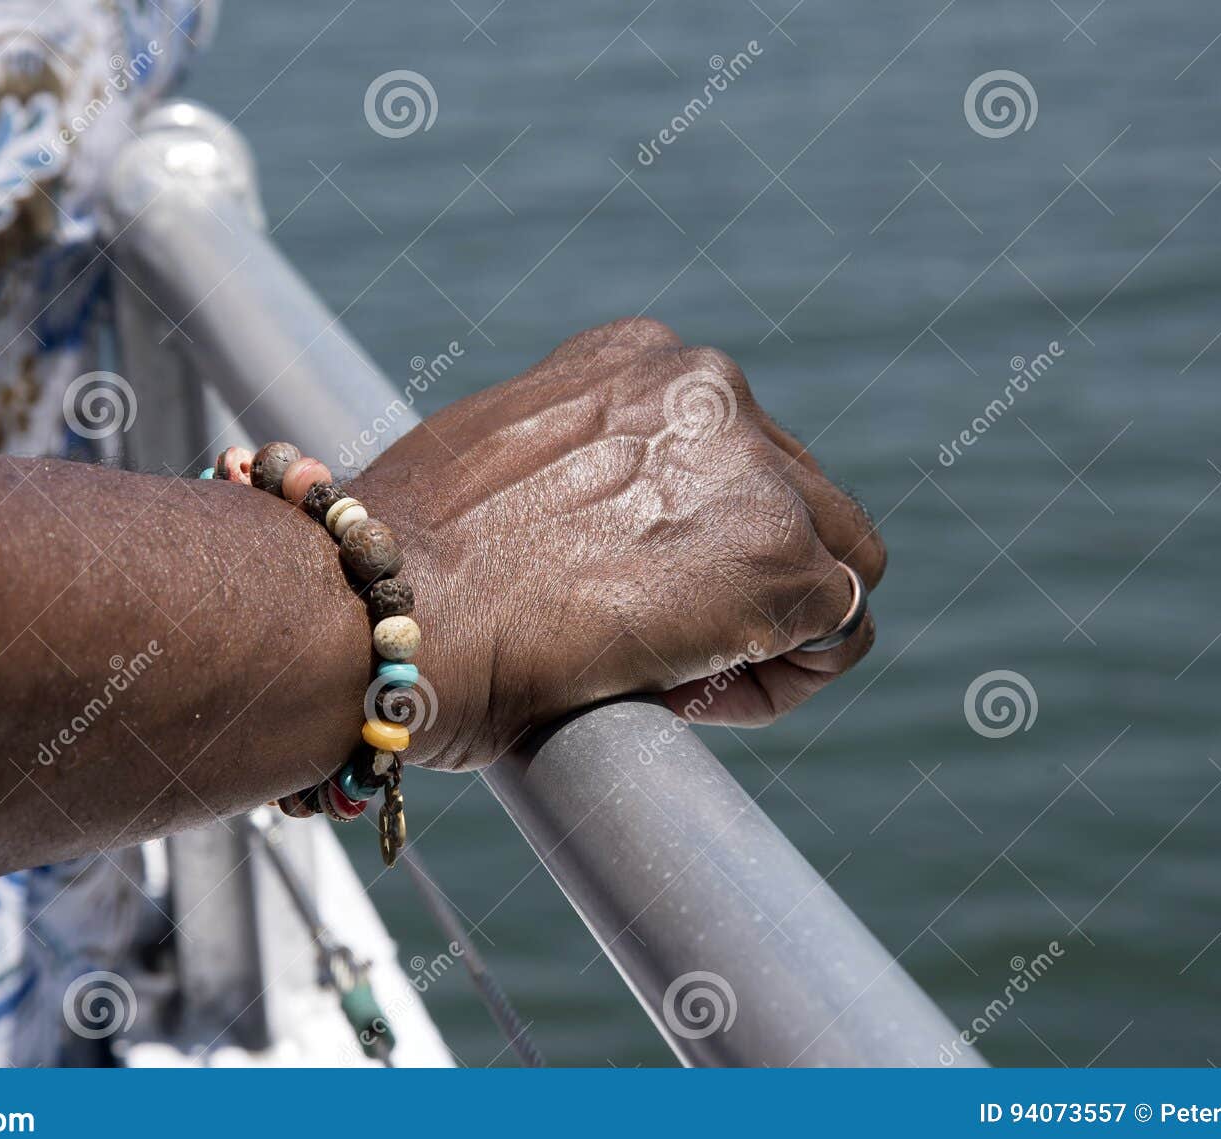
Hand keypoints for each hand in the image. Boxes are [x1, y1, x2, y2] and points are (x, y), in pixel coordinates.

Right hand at [354, 318, 885, 770]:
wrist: (382, 611)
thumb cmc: (407, 569)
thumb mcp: (504, 469)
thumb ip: (587, 474)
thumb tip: (615, 534)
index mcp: (641, 361)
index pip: (734, 454)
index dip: (696, 543)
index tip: (633, 598)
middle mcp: (707, 388)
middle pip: (800, 498)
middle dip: (747, 584)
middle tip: (663, 649)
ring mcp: (752, 468)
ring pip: (835, 562)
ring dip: (770, 629)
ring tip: (673, 677)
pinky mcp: (778, 558)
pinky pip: (838, 629)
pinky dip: (780, 677)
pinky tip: (686, 694)